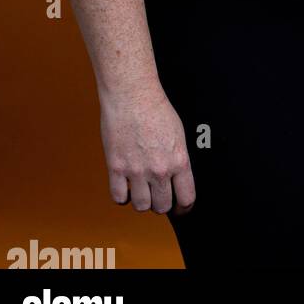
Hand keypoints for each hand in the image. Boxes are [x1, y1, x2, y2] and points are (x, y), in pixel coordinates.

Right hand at [99, 81, 195, 216]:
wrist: (132, 96)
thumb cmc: (156, 109)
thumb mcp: (179, 135)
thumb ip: (178, 160)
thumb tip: (177, 179)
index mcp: (179, 160)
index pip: (186, 198)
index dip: (184, 207)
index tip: (181, 208)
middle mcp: (159, 169)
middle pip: (162, 206)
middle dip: (162, 204)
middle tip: (159, 197)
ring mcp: (136, 170)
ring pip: (142, 206)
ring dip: (142, 201)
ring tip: (142, 190)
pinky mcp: (116, 168)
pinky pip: (119, 198)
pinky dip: (123, 197)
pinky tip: (126, 187)